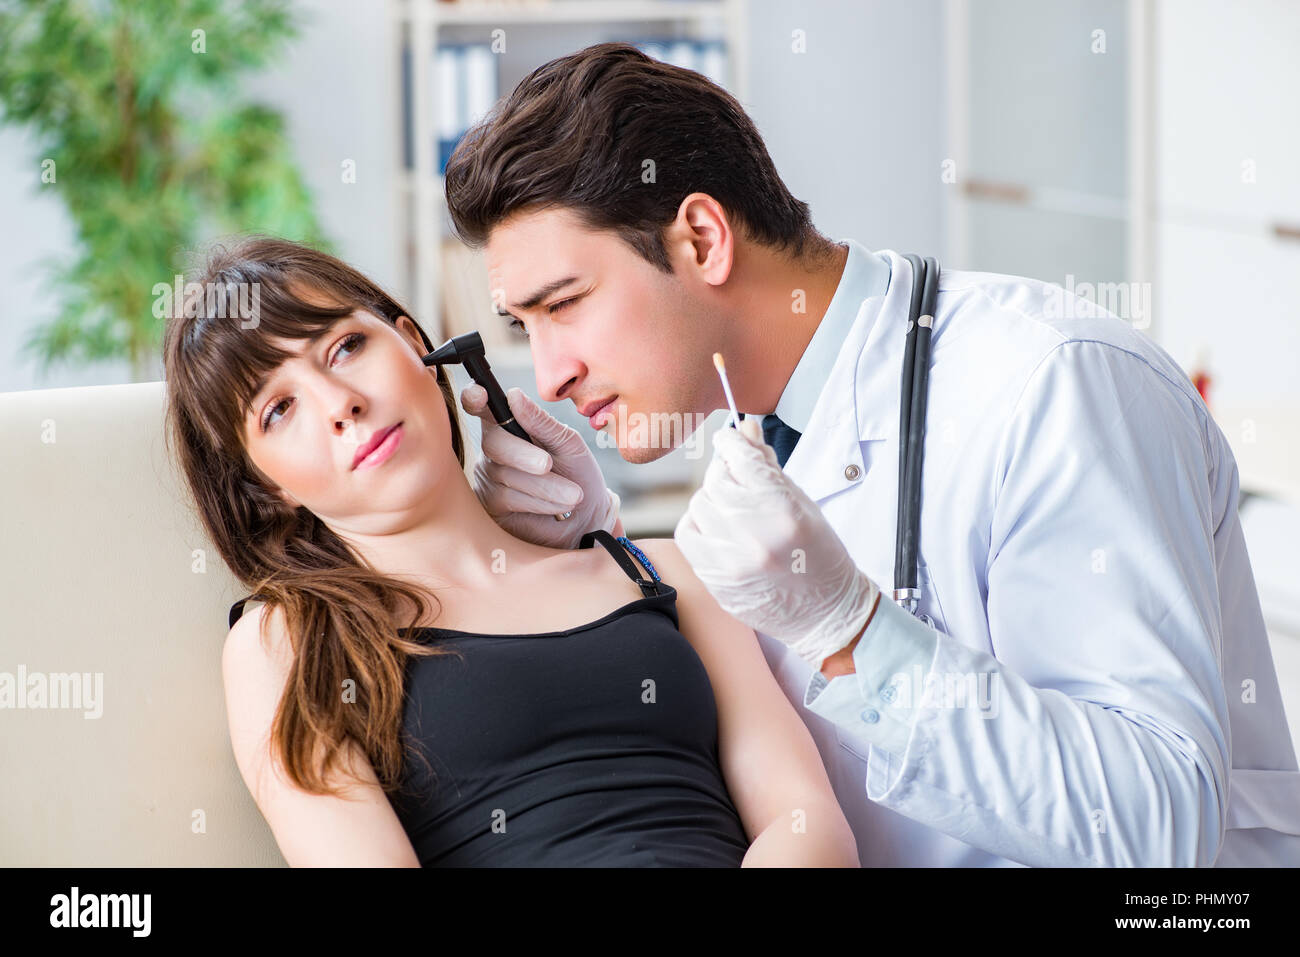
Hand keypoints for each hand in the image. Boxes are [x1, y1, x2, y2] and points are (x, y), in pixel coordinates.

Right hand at [461, 384, 619, 548]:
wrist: (587, 518)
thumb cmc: (578, 474)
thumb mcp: (568, 444)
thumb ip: (542, 422)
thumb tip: (513, 395)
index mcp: (511, 425)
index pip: (483, 408)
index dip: (475, 399)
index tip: (480, 394)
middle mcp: (494, 449)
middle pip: (494, 443)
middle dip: (523, 454)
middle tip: (548, 465)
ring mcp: (489, 478)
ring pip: (505, 475)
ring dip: (544, 485)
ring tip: (572, 495)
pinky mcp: (491, 506)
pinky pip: (508, 499)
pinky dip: (538, 502)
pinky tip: (559, 507)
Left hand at [673, 417, 879, 668]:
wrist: (825, 612)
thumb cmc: (819, 555)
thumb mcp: (802, 503)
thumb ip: (767, 466)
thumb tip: (744, 429)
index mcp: (782, 510)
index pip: (742, 458)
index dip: (731, 442)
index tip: (729, 440)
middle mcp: (754, 535)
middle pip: (717, 480)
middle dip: (725, 473)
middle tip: (739, 481)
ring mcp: (730, 560)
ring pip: (699, 504)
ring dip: (712, 500)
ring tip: (734, 510)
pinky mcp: (715, 578)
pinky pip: (687, 533)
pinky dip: (698, 523)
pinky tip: (717, 528)